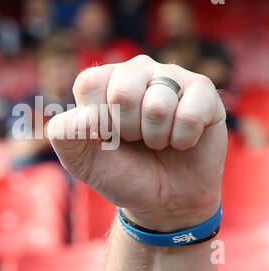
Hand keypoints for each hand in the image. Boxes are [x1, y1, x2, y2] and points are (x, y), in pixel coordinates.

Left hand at [44, 55, 225, 230]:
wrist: (164, 199)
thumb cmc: (120, 173)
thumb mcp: (81, 161)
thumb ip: (65, 135)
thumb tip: (79, 115)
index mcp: (102, 81)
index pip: (89, 84)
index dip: (97, 120)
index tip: (105, 136)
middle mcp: (136, 71)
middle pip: (123, 91)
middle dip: (127, 129)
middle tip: (134, 139)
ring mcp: (172, 77)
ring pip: (158, 104)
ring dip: (155, 137)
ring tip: (156, 141)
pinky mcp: (203, 91)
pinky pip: (190, 114)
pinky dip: (182, 139)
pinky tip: (181, 141)